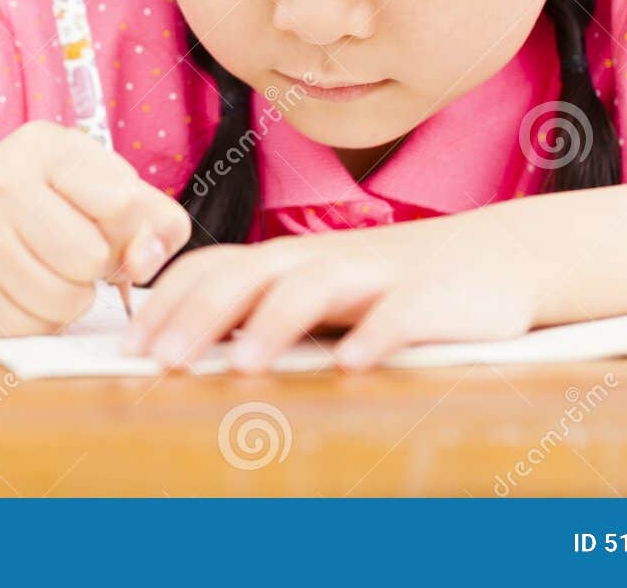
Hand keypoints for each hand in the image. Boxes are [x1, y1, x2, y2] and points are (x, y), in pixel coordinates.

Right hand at [0, 121, 191, 335]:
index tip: (110, 221)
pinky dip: (45, 319)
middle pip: (91, 257)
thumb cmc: (60, 204)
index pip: (121, 203)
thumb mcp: (114, 187)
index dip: (131, 226)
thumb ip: (156, 220)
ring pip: (66, 300)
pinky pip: (35, 328)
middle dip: (100, 265)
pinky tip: (32, 290)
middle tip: (81, 251)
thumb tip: (143, 263)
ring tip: (59, 271)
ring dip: (76, 297)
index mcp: (42, 146)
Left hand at [123, 223, 540, 371]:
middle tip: (162, 362)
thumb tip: (181, 348)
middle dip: (200, 317)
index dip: (168, 302)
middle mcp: (321, 258)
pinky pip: (399, 314)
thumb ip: (259, 310)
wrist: (497, 258)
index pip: (213, 268)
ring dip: (274, 325)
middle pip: (249, 275)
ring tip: (244, 369)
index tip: (130, 347)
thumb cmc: (389, 284)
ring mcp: (376, 274)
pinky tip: (349, 366)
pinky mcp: (431, 297)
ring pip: (314, 287)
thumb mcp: (318, 291)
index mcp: (287, 258)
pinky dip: (374, 337)